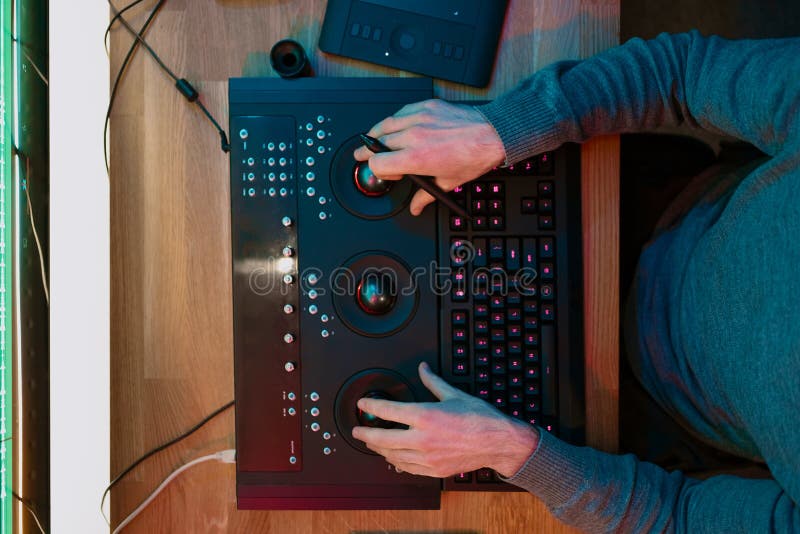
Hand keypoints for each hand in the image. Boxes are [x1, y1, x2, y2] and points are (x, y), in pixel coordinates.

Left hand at [352, 362, 537, 478]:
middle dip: (366, 435)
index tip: (363, 405)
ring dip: (379, 449)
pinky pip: (408, 468)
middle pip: (383, 439)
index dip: (371, 407)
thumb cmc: (480, 418)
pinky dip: (397, 462)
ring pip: (393, 456)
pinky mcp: (434, 470)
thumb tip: (423, 369)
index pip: (388, 411)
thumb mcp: (454, 394)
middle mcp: (423, 438)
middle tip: (357, 431)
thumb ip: (433, 382)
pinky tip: (393, 459)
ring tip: (373, 444)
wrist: (498, 443)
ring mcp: (427, 457)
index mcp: (426, 416)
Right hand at [353, 99, 505, 215]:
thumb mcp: (448, 182)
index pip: (377, 163)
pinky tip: (395, 126)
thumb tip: (416, 207)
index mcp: (416, 158)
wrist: (492, 133)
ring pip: (384, 124)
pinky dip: (394, 120)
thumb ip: (425, 196)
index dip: (378, 170)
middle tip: (367, 156)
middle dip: (371, 153)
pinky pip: (400, 112)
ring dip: (376, 134)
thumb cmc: (474, 157)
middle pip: (377, 144)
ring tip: (373, 139)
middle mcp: (414, 136)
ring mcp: (419, 118)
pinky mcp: (426, 106)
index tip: (387, 173)